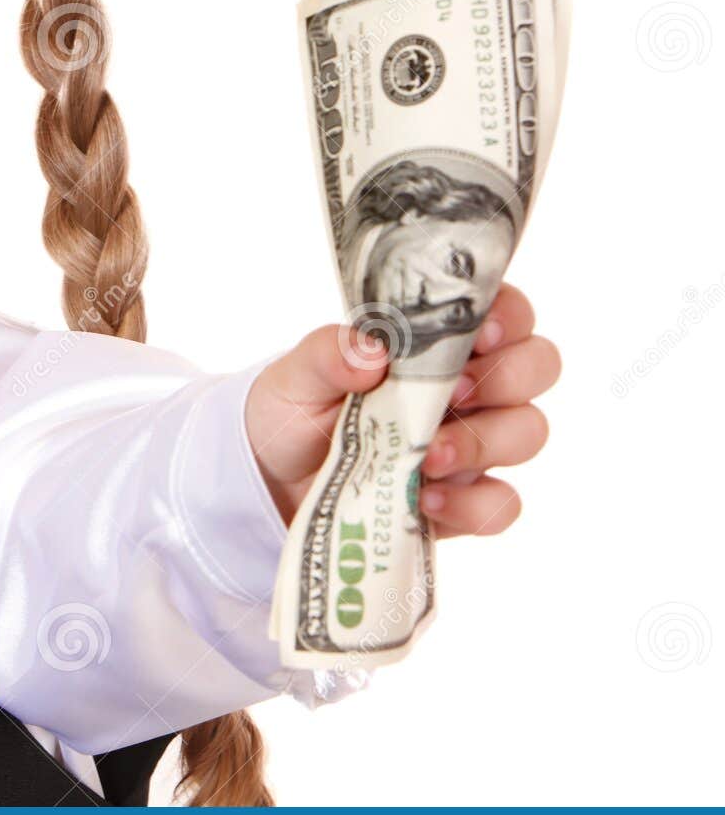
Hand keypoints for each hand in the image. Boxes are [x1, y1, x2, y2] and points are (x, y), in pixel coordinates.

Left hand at [243, 282, 559, 535]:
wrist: (277, 481)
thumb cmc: (297, 410)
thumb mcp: (295, 375)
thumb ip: (327, 353)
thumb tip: (372, 351)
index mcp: (436, 341)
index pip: (504, 309)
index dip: (508, 315)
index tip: (480, 332)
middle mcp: (469, 386)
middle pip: (538, 365)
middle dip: (507, 378)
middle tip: (454, 393)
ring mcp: (473, 443)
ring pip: (529, 431)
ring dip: (485, 442)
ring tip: (427, 456)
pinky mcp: (464, 499)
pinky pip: (502, 504)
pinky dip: (473, 505)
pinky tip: (426, 501)